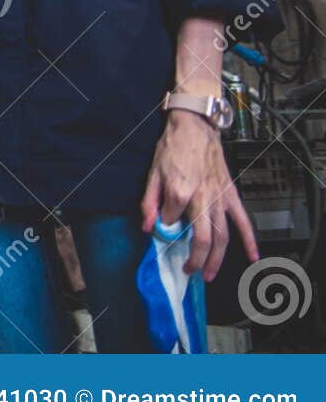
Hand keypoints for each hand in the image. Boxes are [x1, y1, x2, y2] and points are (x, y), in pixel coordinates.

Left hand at [140, 110, 257, 280]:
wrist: (194, 127)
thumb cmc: (172, 147)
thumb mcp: (152, 173)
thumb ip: (149, 202)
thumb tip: (148, 226)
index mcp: (179, 192)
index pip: (170, 222)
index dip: (164, 229)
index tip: (161, 229)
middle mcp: (202, 198)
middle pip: (203, 238)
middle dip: (196, 260)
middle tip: (189, 271)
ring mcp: (219, 198)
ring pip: (223, 235)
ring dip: (217, 258)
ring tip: (210, 273)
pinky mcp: (231, 195)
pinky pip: (243, 220)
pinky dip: (249, 240)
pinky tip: (252, 256)